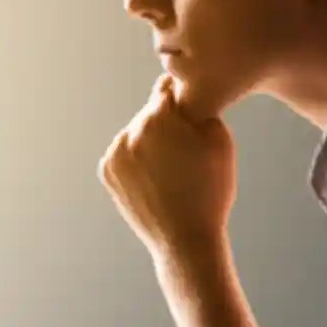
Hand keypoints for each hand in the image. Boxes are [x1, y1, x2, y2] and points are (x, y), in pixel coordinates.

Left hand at [98, 75, 235, 258]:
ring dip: (149, 141)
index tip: (190, 110)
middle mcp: (131, 130)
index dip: (181, 96)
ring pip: (135, 134)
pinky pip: (124, 154)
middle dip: (165, 122)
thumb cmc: (210, 189)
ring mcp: (115, 152)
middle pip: (149, 113)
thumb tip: (182, 88)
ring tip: (171, 168)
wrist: (185, 238)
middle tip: (184, 149)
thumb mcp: (219, 139)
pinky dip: (136, 160)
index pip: (167, 88)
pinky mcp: (107, 171)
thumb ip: (198, 104)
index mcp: (159, 116)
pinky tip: (156, 177)